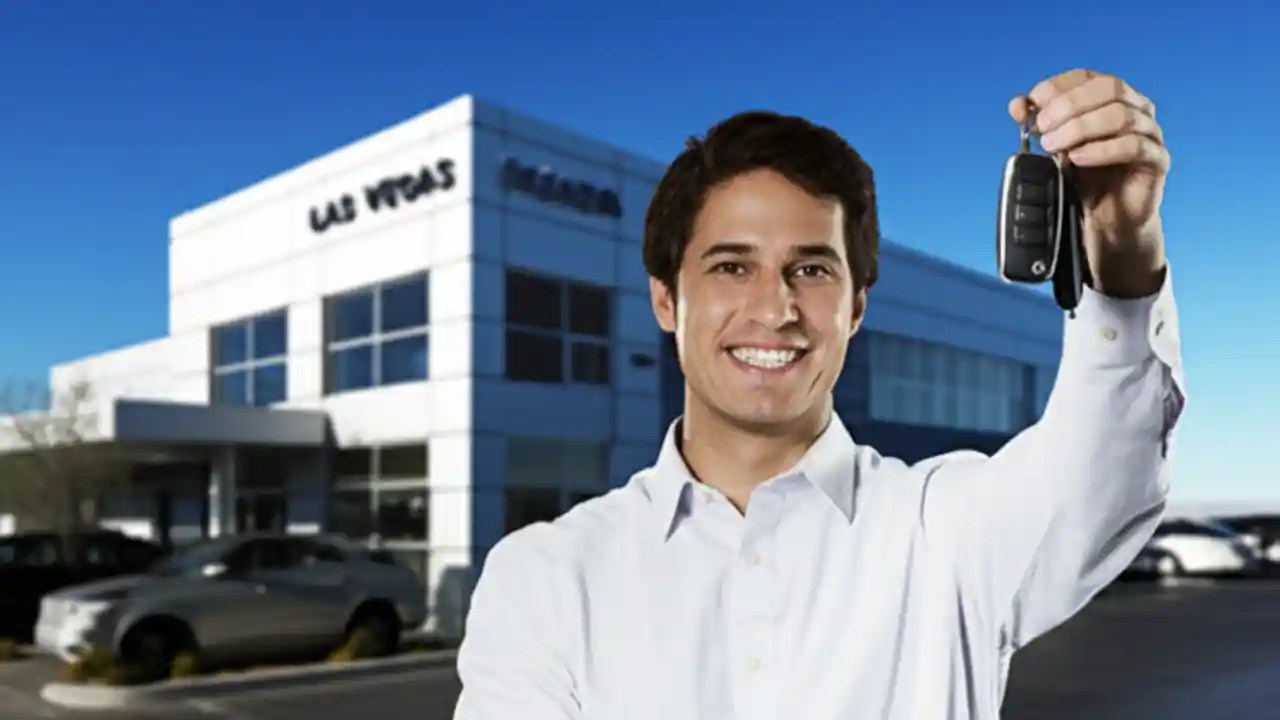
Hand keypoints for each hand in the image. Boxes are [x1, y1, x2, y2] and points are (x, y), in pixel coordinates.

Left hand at [1009, 70, 1168, 297]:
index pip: (1088, 77)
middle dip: (1069, 105)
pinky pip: (1134, 146)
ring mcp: (1150, 132)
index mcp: (1111, 98)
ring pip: (1121, 115)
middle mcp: (1136, 108)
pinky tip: (1077, 159)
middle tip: (1042, 127)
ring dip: (1081, 128)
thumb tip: (1017, 104)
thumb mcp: (1056, 148)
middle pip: (1109, 89)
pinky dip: (1101, 150)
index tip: (1032, 103)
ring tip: (1054, 146)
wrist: (1107, 220)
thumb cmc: (1084, 178)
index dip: (1058, 86)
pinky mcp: (1157, 160)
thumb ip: (1039, 124)